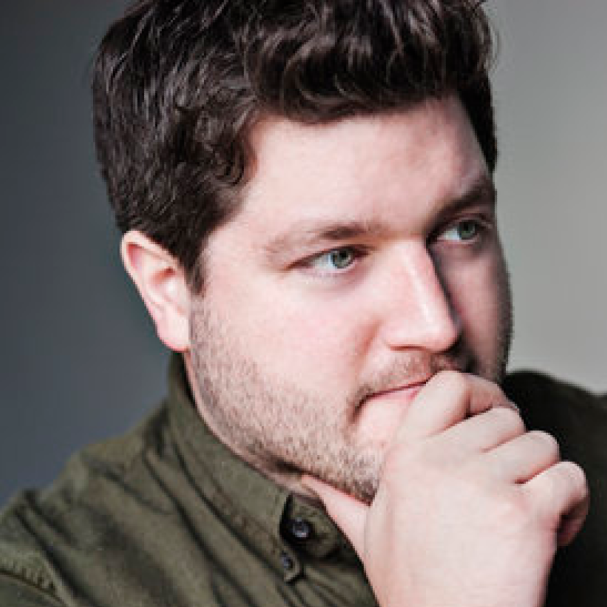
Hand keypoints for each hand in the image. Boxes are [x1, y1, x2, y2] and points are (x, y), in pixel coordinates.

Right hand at [303, 371, 588, 606]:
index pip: (448, 384)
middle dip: (518, 449)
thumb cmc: (414, 585)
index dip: (480, 391)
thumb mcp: (369, 536)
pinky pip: (570, 477)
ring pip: (542, 444)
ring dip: (546, 477)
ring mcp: (483, 485)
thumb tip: (309, 480)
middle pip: (507, 417)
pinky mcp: (524, 513)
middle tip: (509, 486)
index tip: (492, 413)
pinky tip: (553, 530)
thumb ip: (342, 500)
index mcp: (406, 458)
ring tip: (527, 513)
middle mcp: (442, 462)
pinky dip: (572, 502)